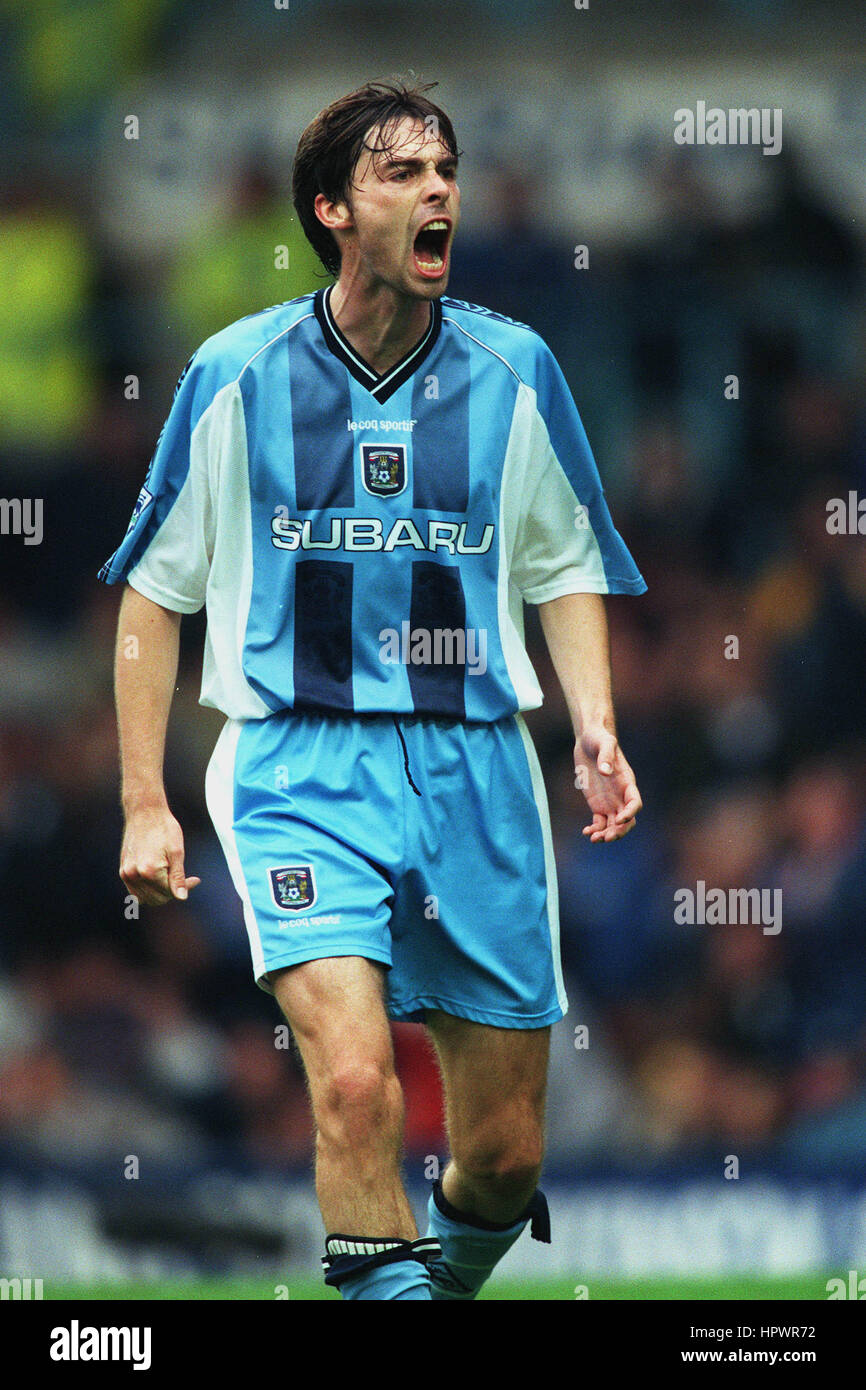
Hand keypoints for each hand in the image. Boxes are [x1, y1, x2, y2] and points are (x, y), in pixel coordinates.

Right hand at [120, 804, 200, 905]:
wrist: (145, 812)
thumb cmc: (164, 828)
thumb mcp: (177, 852)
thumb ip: (178, 877)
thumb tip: (181, 898)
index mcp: (149, 871)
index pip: (170, 893)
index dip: (185, 887)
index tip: (196, 879)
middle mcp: (134, 875)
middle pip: (158, 899)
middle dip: (173, 892)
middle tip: (184, 879)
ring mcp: (126, 874)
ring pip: (145, 899)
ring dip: (160, 894)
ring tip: (170, 878)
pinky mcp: (123, 870)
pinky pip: (135, 892)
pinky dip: (147, 891)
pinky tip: (158, 879)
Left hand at [574, 726, 641, 842]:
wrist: (588, 740)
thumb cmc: (599, 738)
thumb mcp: (604, 742)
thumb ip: (606, 755)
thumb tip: (606, 771)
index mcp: (626, 782)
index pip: (635, 802)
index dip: (630, 813)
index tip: (620, 819)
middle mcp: (620, 795)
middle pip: (627, 820)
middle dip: (619, 830)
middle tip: (606, 837)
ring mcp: (610, 801)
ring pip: (613, 825)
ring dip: (606, 834)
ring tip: (593, 838)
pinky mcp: (597, 804)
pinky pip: (599, 822)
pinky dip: (595, 830)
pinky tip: (586, 832)